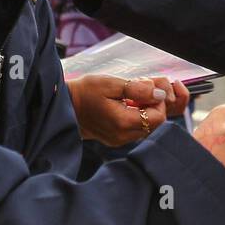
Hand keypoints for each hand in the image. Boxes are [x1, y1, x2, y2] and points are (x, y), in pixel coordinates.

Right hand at [68, 75, 189, 146]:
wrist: (65, 105)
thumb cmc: (86, 91)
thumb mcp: (112, 84)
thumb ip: (138, 90)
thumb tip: (160, 95)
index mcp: (123, 122)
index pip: (158, 117)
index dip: (159, 102)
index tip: (148, 89)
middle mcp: (122, 136)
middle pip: (154, 124)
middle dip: (153, 106)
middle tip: (141, 90)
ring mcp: (118, 140)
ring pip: (146, 128)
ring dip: (146, 111)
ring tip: (132, 97)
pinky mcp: (114, 140)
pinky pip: (135, 130)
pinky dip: (137, 117)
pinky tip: (126, 105)